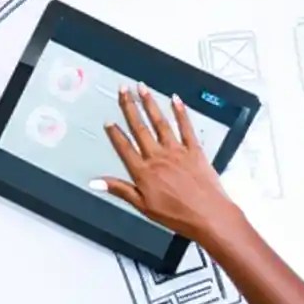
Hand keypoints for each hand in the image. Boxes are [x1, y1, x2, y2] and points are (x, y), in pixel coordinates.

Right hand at [93, 84, 238, 239]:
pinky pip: (186, 127)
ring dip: (150, 103)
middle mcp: (158, 157)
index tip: (108, 121)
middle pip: (140, 128)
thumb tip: (96, 182)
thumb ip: (119, 190)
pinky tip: (175, 99)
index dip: (115, 134)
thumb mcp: (143, 206)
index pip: (124, 147)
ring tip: (142, 88)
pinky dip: (180, 112)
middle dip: (130, 107)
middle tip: (123, 90)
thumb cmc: (177, 214)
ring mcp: (177, 151)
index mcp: (143, 172)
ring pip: (160, 122)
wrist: (208, 215)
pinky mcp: (194, 150)